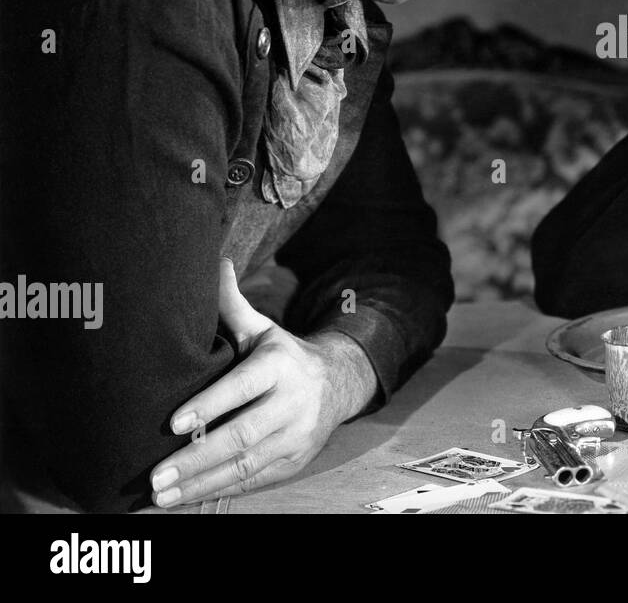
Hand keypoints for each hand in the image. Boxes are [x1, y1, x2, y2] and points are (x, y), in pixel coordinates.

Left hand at [149, 259, 376, 507]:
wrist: (339, 382)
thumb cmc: (283, 355)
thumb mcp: (263, 328)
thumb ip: (232, 305)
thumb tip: (212, 263)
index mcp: (280, 365)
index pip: (243, 387)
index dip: (209, 405)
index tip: (172, 423)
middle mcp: (293, 402)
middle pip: (242, 434)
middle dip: (196, 458)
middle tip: (155, 475)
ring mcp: (297, 435)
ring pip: (246, 464)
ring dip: (201, 483)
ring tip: (161, 495)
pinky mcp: (296, 460)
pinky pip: (254, 480)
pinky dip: (218, 491)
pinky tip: (186, 498)